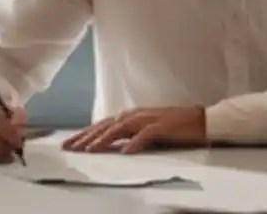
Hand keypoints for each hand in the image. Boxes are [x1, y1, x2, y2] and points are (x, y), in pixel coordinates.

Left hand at [62, 106, 206, 154]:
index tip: (68, 144)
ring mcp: (148, 119)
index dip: (84, 134)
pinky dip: (135, 143)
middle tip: (69, 147)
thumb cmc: (172, 126)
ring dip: (104, 139)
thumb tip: (110, 146)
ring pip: (120, 128)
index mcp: (130, 116)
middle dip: (86, 137)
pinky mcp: (162, 126)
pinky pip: (145, 136)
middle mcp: (135, 115)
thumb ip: (128, 135)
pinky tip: (125, 152)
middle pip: (105, 126)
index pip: (102, 126)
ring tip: (90, 150)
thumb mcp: (144, 130)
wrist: (199, 120)